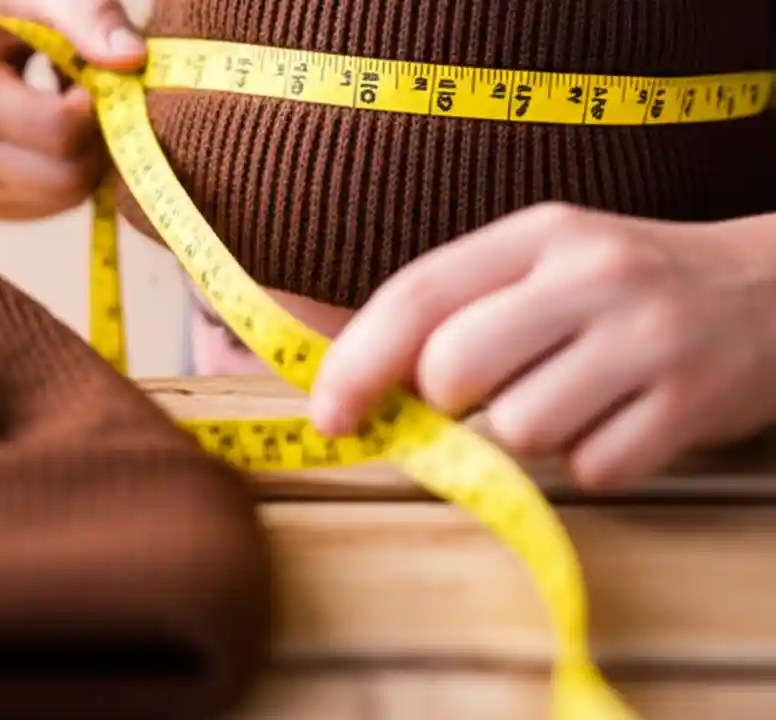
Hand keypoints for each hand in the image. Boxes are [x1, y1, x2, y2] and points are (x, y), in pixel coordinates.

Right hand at [0, 0, 145, 219]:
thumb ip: (86, 18)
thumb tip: (131, 60)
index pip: (58, 133)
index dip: (92, 106)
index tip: (86, 79)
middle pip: (66, 179)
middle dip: (94, 139)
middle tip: (87, 98)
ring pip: (61, 200)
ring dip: (82, 157)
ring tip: (63, 109)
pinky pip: (44, 207)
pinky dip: (63, 175)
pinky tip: (50, 135)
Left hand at [309, 203, 775, 486]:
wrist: (773, 289)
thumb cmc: (626, 289)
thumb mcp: (543, 266)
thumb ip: (456, 309)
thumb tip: (358, 383)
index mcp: (539, 234)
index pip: (418, 295)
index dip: (356, 363)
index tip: (329, 417)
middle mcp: (592, 276)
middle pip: (454, 368)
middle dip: (446, 403)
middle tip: (486, 393)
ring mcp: (647, 338)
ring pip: (520, 429)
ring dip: (531, 434)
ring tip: (576, 397)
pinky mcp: (692, 403)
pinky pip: (592, 470)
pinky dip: (594, 461)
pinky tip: (623, 419)